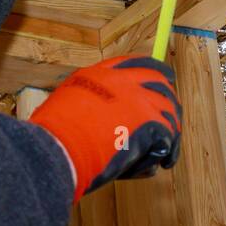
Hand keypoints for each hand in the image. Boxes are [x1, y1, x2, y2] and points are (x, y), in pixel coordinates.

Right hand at [30, 55, 181, 201]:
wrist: (59, 148)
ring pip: (168, 109)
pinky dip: (168, 149)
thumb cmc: (55, 134)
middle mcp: (124, 81)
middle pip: (159, 82)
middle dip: (168, 99)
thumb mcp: (68, 102)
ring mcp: (139, 100)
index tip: (164, 79)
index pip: (137, 64)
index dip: (153, 72)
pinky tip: (164, 160)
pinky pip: (169, 134)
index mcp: (102, 75)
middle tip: (171, 116)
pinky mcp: (150, 122)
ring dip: (170, 128)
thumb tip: (98, 114)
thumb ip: (90, 100)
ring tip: (165, 148)